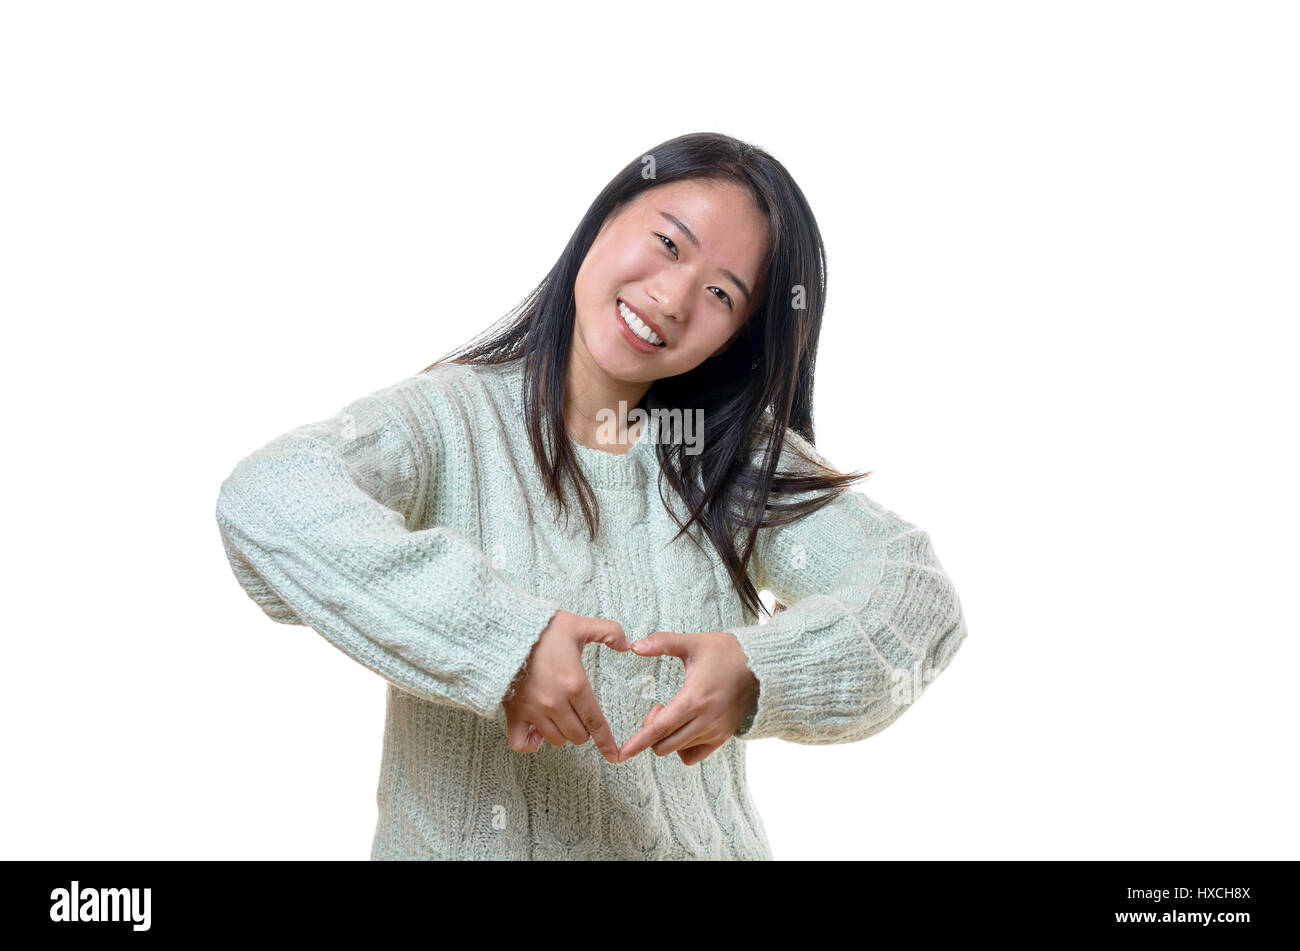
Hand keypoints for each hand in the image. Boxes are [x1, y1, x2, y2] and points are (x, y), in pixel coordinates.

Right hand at [502, 609, 632, 764]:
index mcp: (575, 685)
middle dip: (584, 729)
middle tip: (580, 715)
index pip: (596, 723)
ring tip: (561, 718)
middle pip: (578, 736)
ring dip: (562, 733)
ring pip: (556, 740)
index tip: (613, 755)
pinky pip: (521, 743)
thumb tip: (626, 645)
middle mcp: (556, 704)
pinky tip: (537, 734)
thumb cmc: (542, 630)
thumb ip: (608, 632)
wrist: (505, 632)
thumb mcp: (579, 626)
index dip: (606, 742)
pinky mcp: (514, 713)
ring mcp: (534, 711)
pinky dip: (531, 743)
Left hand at [616, 631, 759, 765]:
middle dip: (651, 733)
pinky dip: (683, 748)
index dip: (638, 742)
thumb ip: (663, 642)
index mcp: (694, 699)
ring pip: (679, 750)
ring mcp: (716, 731)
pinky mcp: (723, 736)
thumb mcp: (694, 643)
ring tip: (673, 713)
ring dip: (667, 738)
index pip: (659, 728)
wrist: (764, 666)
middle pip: (665, 744)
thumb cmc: (727, 652)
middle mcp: (705, 721)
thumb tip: (634, 646)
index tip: (622, 753)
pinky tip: (684, 729)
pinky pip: (695, 755)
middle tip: (657, 709)